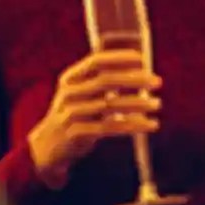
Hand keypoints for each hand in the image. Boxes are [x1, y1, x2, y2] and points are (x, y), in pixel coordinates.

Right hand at [27, 50, 161, 187]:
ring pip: (111, 105)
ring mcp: (71, 114)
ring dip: (138, 104)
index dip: (120, 58)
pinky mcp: (77, 134)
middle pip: (106, 81)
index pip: (96, 61)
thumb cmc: (74, 113)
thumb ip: (101, 80)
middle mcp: (69, 93)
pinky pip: (110, 127)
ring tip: (157, 104)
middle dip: (135, 80)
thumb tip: (139, 67)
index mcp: (70, 79)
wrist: (48, 146)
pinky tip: (150, 124)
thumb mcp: (80, 93)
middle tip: (157, 82)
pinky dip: (133, 125)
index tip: (142, 59)